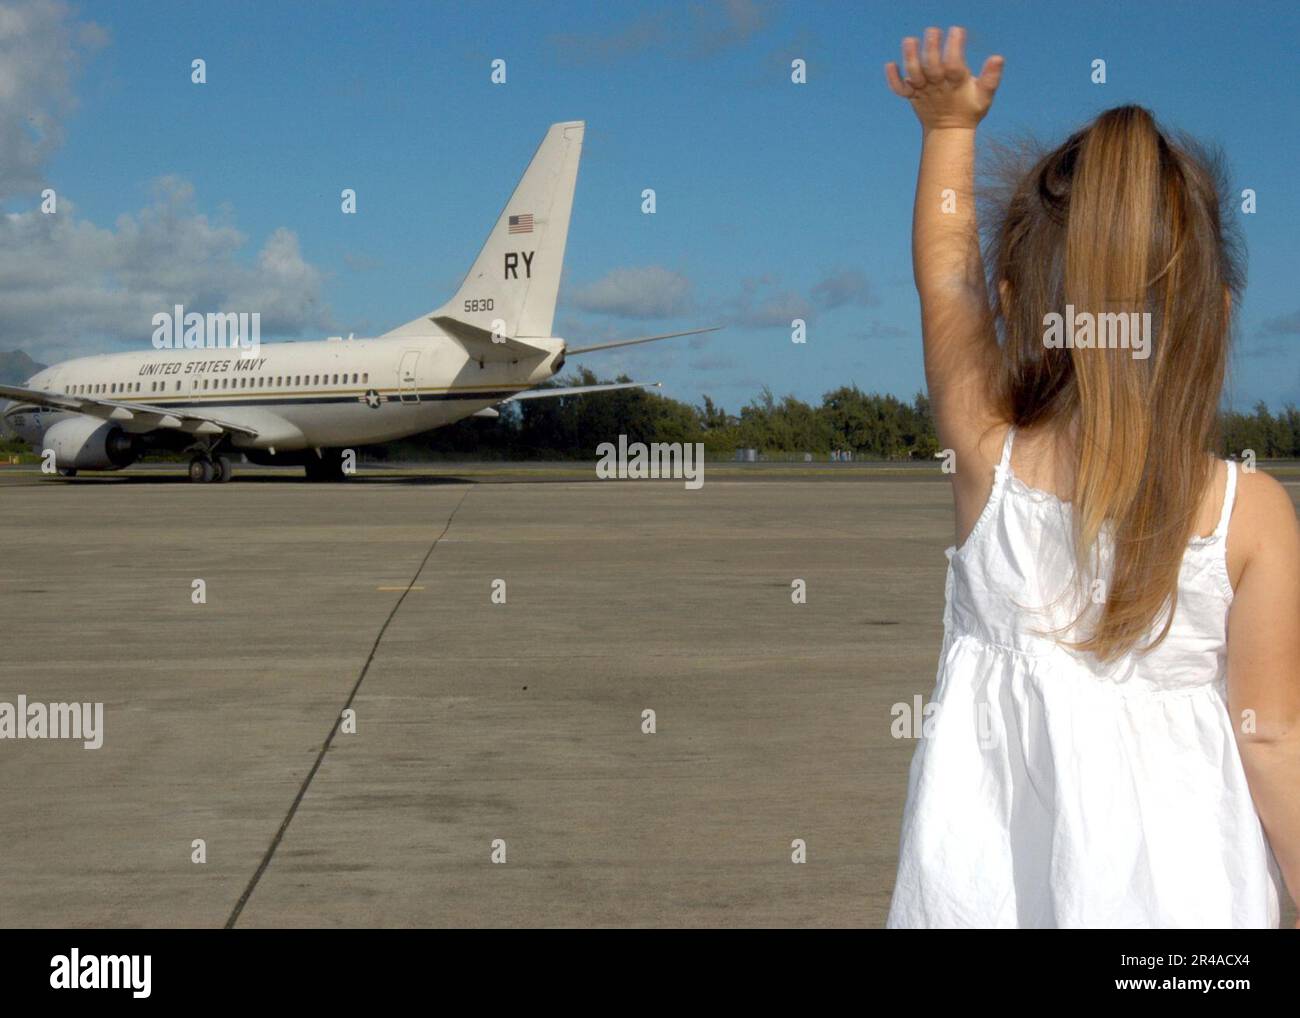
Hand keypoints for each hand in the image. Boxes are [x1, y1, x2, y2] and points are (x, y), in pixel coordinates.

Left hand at [885, 26, 1003, 130]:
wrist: (948, 131)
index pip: (954, 64)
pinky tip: (890, 64)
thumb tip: (998, 58)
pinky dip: (893, 79)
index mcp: (956, 84)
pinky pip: (900, 89)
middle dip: (931, 48)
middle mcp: (937, 87)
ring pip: (914, 75)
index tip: (957, 30)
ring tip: (909, 40)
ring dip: (910, 58)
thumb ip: (991, 78)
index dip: (955, 47)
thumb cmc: (969, 110)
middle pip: (932, 66)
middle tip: (932, 30)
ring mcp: (923, 92)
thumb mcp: (985, 96)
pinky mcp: (912, 96)